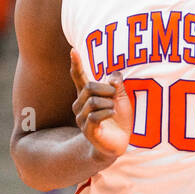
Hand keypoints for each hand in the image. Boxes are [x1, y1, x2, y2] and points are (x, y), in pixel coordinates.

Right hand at [68, 48, 132, 162]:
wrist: (119, 142)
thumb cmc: (119, 119)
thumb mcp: (121, 98)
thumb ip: (116, 85)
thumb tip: (113, 75)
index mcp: (87, 95)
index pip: (78, 77)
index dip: (76, 64)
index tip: (73, 50)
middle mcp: (80, 106)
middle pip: (89, 88)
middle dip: (106, 90)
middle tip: (115, 97)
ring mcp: (82, 119)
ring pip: (93, 102)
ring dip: (109, 103)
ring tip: (114, 110)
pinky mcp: (88, 130)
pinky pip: (94, 116)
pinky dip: (107, 113)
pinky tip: (113, 114)